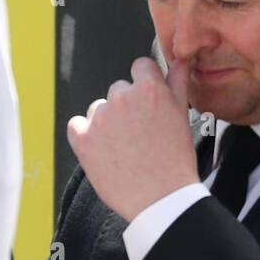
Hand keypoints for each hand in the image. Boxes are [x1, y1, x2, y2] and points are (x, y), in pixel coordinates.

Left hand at [67, 57, 196, 221]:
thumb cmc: (175, 163)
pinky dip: (85, 136)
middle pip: (119, 90)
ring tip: (124, 149)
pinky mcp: (82, 138)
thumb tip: (180, 60)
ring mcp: (100, 117)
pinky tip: (103, 152)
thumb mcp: (183, 118)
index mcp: (149, 89)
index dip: (145, 85)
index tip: (148, 103)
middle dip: (127, 107)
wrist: (161, 200)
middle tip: (139, 135)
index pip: (141, 67)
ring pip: (98, 109)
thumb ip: (178, 83)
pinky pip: (76, 126)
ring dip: (107, 123)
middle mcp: (122, 97)